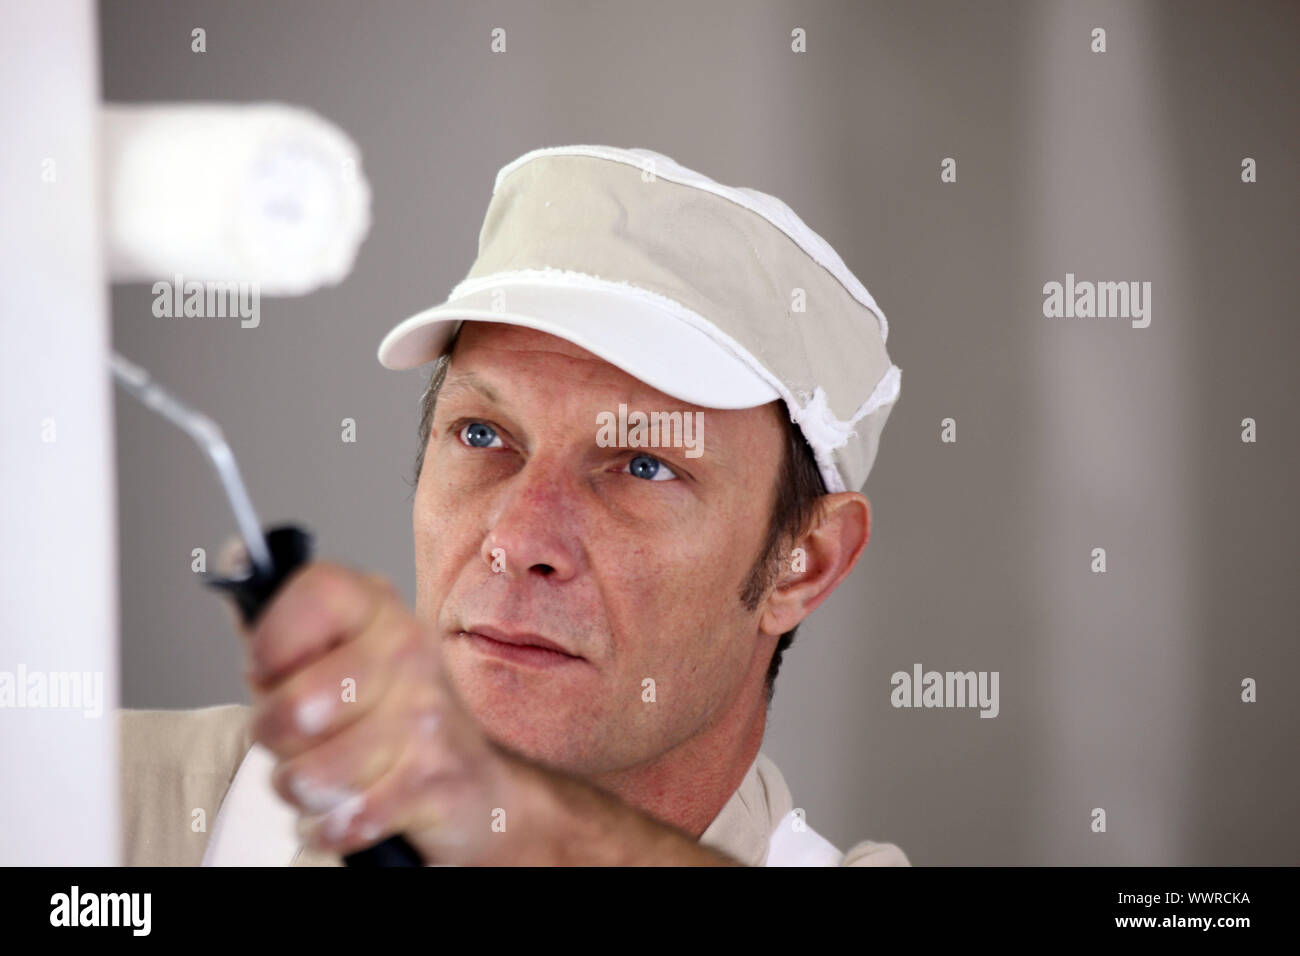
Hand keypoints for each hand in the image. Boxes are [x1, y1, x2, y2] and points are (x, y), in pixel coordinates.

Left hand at [237, 561, 515, 864]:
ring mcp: (426, 717)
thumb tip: (235, 565)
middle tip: (294, 736)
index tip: (267, 668)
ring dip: (302, 789)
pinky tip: (346, 810)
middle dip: (273, 736)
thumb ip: (277, 623)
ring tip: (321, 777)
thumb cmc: (386, 717)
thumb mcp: (332, 658)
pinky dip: (331, 827)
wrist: (472, 783)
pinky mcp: (434, 781)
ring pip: (312, 774)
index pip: (318, 592)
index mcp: (379, 610)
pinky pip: (346, 819)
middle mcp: (409, 652)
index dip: (273, 639)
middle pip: (295, 704)